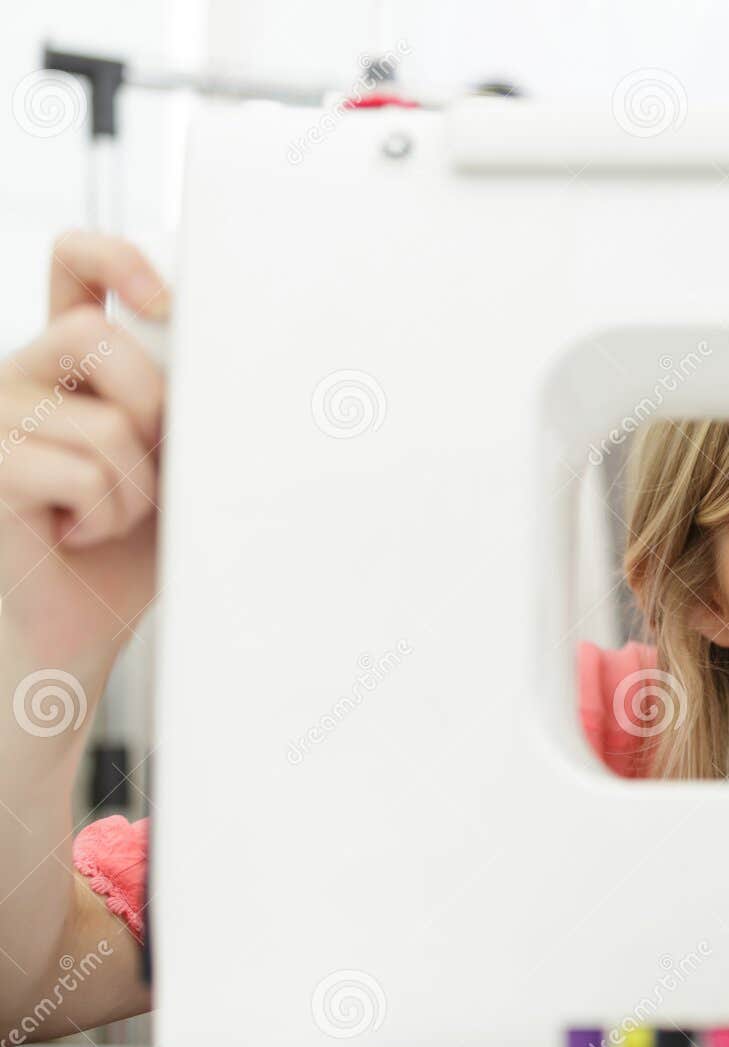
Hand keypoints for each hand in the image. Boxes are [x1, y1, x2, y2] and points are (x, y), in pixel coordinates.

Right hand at [0, 231, 168, 673]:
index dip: (119, 259)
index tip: (165, 304)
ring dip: (137, 485)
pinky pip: (85, 474)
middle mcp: (24, 376)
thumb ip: (182, 405)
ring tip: (111, 514)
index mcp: (70, 360)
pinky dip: (107, 515)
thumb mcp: (174, 459)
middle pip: (96, 335)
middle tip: (149, 462)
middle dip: (150, 405)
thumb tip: (228, 371)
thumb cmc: (132, 544)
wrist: (79, 629)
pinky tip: (79, 533)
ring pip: (108, 423)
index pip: (77, 263)